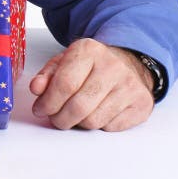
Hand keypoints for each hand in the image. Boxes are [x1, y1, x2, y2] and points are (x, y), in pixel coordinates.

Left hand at [29, 38, 153, 130]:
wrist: (128, 63)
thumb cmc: (90, 65)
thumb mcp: (64, 62)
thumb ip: (47, 75)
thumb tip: (36, 88)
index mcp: (89, 50)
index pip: (64, 84)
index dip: (48, 102)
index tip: (40, 110)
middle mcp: (112, 66)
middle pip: (78, 106)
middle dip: (60, 118)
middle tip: (55, 118)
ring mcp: (130, 86)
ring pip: (93, 121)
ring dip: (77, 123)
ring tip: (74, 114)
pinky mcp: (141, 104)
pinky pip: (110, 127)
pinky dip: (98, 125)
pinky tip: (96, 112)